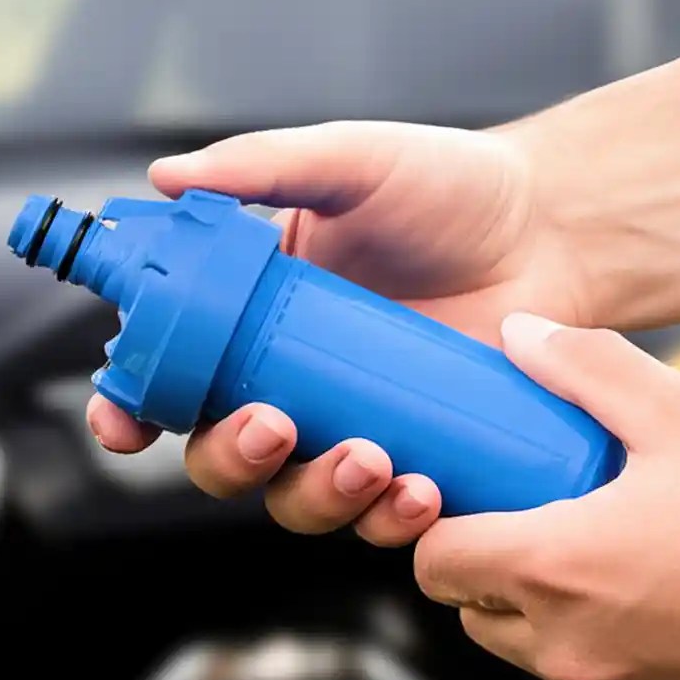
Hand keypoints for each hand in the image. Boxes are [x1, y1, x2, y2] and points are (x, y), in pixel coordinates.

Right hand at [89, 121, 592, 543]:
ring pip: (296, 499)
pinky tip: (422, 485)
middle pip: (220, 456)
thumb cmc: (451, 190)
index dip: (130, 411)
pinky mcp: (414, 457)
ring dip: (318, 495)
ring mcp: (351, 424)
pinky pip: (379, 516)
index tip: (124, 424)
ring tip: (369, 458)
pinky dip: (389, 517)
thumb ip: (262, 166)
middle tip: (272, 425)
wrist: (555, 229)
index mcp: (252, 316)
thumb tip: (168, 178)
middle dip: (232, 458)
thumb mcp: (352, 162)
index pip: (169, 375)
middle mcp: (290, 379)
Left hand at [414, 311, 679, 679]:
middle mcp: (573, 645)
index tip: (474, 485)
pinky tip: (633, 569)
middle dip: (481, 556)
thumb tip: (516, 335)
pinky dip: (580, 624)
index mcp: (560, 571)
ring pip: (519, 643)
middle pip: (468, 607)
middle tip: (525, 499)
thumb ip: (587, 367)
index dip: (442, 519)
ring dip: (528, 595)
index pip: (435, 562)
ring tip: (582, 530)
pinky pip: (580, 665)